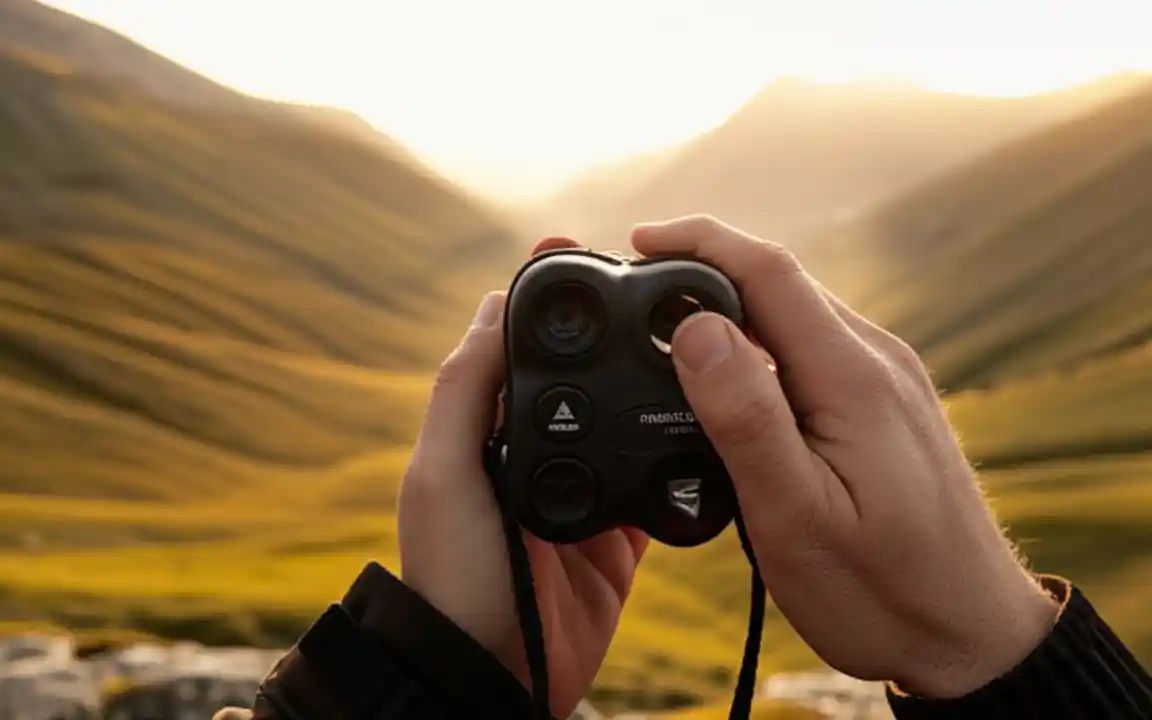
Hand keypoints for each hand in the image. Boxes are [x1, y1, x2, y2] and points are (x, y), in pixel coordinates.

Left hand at [397, 238, 646, 717]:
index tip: (578, 248)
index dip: (544, 298)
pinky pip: (657, 483)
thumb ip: (466, 391)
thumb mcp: (443, 473)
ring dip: (652, 383)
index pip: (517, 347)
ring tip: (693, 335)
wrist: (495, 677)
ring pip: (624, 421)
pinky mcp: (621, 536)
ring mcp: (582, 493)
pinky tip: (707, 419)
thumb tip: (496, 302)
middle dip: (610, 328)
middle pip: (579, 375)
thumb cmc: (454, 575)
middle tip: (654, 280)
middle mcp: (536, 453)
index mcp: (486, 431)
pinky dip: (679, 455)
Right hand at [633, 216, 1058, 698]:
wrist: (973, 636)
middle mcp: (880, 361)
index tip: (640, 240)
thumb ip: (746, 417)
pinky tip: (736, 376)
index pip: (770, 271)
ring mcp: (892, 382)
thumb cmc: (883, 591)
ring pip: (801, 315)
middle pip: (783, 284)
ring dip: (736, 308)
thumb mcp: (796, 516)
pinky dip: (766, 343)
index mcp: (853, 377)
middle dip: (707, 271)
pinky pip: (819, 349)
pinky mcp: (892, 406)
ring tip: (673, 332)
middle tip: (640, 293)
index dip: (700, 241)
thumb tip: (695, 329)